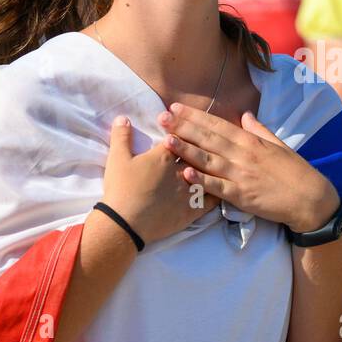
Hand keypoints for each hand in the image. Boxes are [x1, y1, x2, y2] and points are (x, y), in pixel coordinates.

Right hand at [101, 116, 217, 244]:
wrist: (125, 223)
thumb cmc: (120, 189)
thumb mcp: (116, 159)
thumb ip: (121, 137)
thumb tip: (122, 117)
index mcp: (164, 155)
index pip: (179, 137)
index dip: (183, 130)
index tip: (188, 125)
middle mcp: (181, 170)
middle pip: (197, 153)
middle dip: (202, 146)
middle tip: (210, 141)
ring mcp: (189, 191)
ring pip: (208, 174)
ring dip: (213, 168)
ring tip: (220, 162)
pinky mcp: (192, 210)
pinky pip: (211, 200)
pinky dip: (218, 192)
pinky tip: (224, 188)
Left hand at [158, 103, 339, 232]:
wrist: (309, 198)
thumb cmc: (294, 171)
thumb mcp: (277, 144)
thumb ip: (258, 129)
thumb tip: (244, 114)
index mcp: (250, 140)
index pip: (217, 124)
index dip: (195, 116)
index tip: (176, 108)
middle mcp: (243, 154)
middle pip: (208, 138)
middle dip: (183, 127)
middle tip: (161, 118)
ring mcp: (241, 175)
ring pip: (208, 160)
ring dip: (186, 150)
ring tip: (166, 140)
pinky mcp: (241, 196)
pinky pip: (217, 187)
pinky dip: (201, 180)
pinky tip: (185, 173)